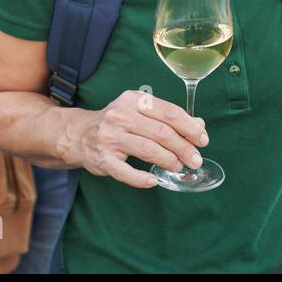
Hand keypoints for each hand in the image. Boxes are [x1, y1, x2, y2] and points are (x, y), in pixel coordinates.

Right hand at [66, 89, 208, 188]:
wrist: (79, 134)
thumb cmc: (116, 123)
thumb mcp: (139, 112)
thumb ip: (168, 118)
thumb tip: (199, 125)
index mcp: (133, 100)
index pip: (168, 112)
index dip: (189, 127)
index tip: (202, 140)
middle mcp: (120, 116)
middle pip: (161, 132)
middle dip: (183, 147)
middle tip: (195, 159)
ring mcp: (110, 137)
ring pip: (147, 149)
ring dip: (168, 160)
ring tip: (179, 167)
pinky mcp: (102, 159)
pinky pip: (125, 171)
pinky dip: (141, 179)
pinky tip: (154, 181)